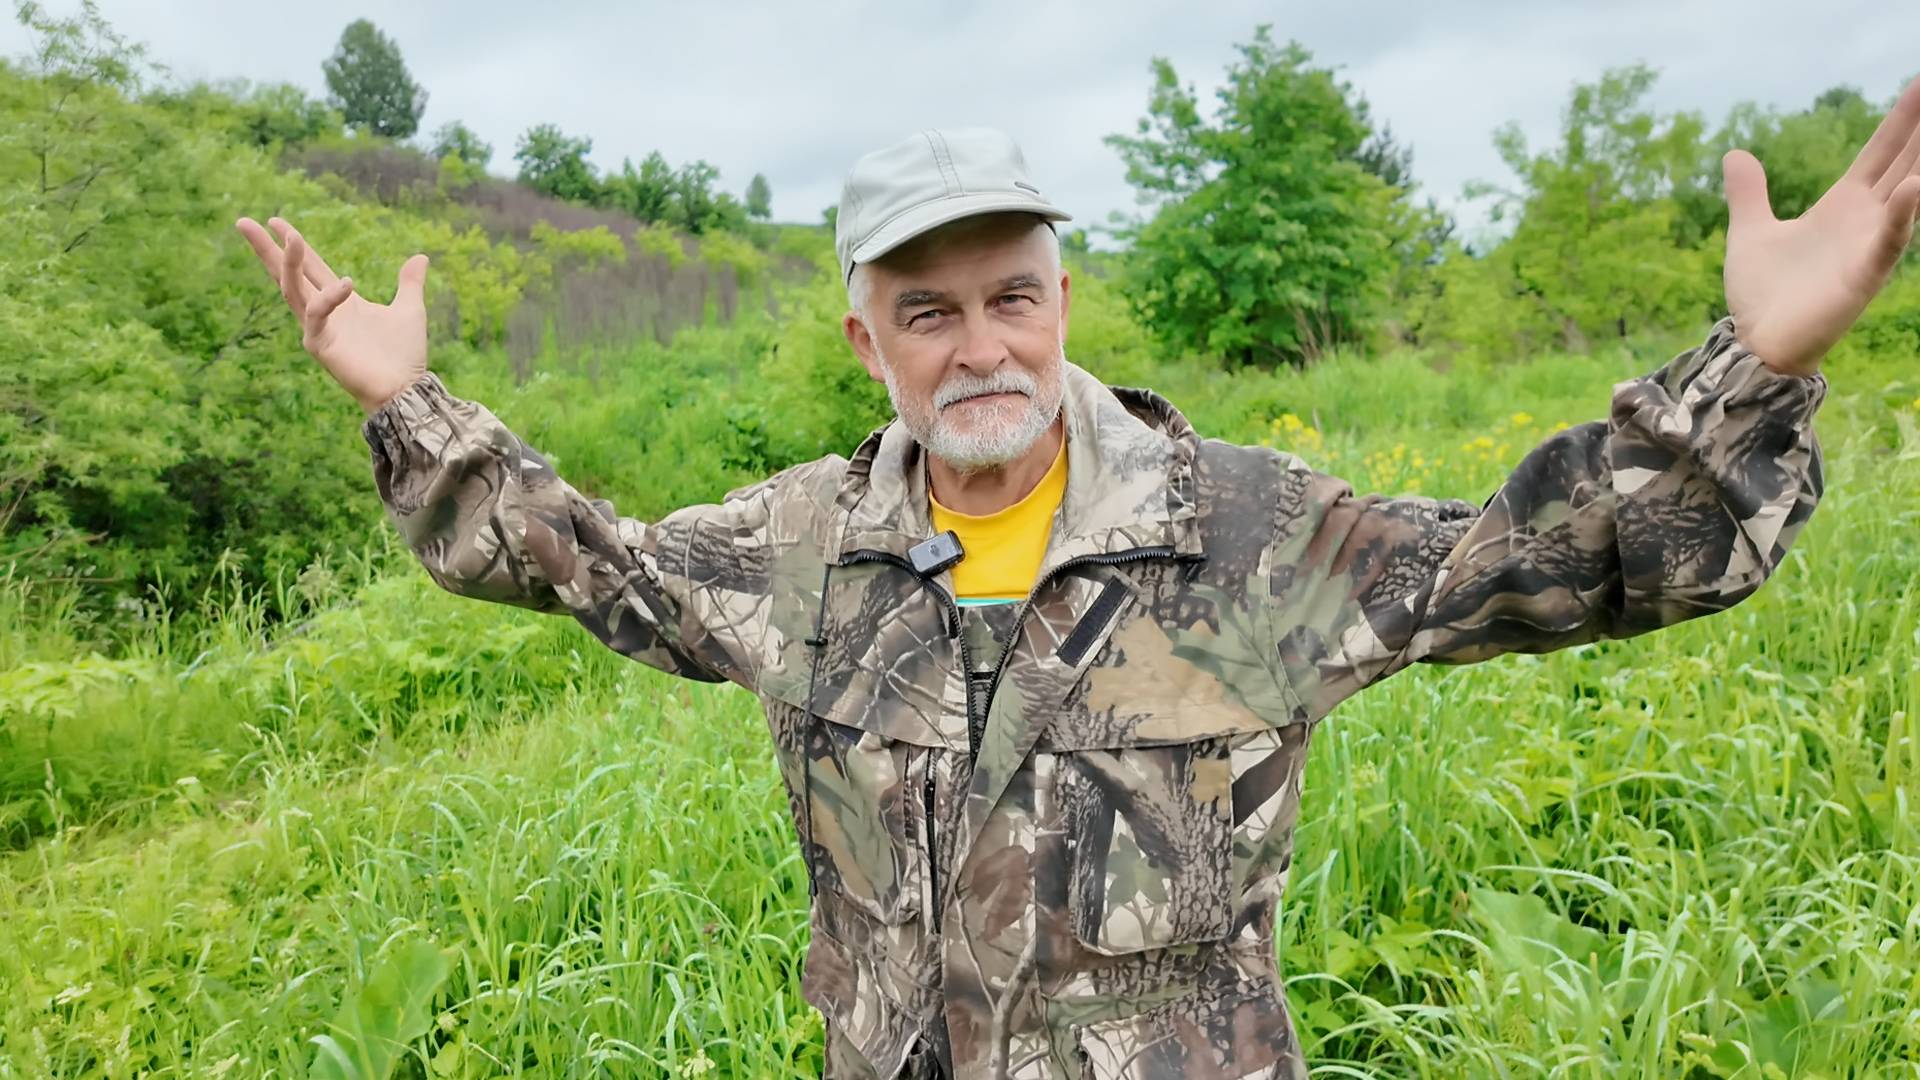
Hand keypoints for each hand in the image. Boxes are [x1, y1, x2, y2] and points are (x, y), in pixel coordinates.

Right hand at [235, 216, 430, 412]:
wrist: (407, 388)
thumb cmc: (405, 355)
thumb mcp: (410, 309)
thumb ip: (410, 283)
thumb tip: (421, 257)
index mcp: (339, 300)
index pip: (309, 265)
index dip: (293, 244)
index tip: (275, 221)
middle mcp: (323, 311)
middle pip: (286, 274)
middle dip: (265, 249)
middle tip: (243, 222)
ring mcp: (318, 328)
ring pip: (291, 289)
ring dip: (287, 263)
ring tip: (290, 236)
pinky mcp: (319, 345)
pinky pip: (316, 315)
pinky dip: (328, 299)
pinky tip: (346, 284)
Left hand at [1723, 76, 1919, 375]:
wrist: (1757, 342)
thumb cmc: (1762, 294)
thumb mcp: (1750, 231)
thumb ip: (1748, 193)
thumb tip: (1735, 153)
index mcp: (1842, 205)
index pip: (1880, 151)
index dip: (1902, 120)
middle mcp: (1864, 219)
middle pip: (1904, 161)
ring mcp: (1868, 246)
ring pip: (1908, 196)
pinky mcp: (1863, 276)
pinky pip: (1889, 242)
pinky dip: (1901, 216)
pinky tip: (1912, 187)